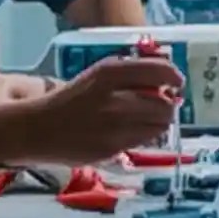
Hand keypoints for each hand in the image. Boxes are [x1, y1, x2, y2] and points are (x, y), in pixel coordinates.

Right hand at [24, 57, 182, 164]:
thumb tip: (167, 76)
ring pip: (160, 123)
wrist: (40, 128)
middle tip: (164, 104)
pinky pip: (145, 139)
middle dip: (169, 103)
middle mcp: (114, 97)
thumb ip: (132, 73)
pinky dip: (147, 134)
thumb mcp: (100, 74)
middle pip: (164, 102)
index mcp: (110, 72)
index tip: (177, 82)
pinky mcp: (112, 147)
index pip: (159, 70)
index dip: (174, 77)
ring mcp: (114, 124)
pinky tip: (135, 130)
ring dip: (161, 121)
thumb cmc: (74, 98)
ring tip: (149, 118)